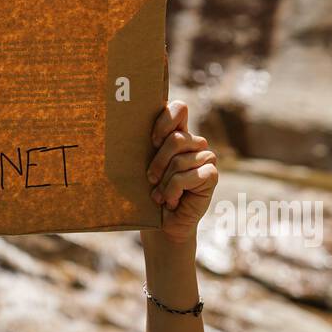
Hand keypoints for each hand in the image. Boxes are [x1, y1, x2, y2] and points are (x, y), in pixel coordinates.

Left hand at [147, 100, 218, 246]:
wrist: (163, 223)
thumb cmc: (149, 192)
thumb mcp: (143, 165)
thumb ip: (144, 145)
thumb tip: (119, 125)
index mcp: (177, 133)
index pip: (179, 109)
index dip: (165, 120)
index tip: (151, 140)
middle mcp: (194, 142)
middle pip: (175, 138)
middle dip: (157, 162)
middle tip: (150, 179)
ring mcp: (206, 157)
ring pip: (179, 161)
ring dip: (164, 183)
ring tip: (160, 196)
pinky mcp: (212, 174)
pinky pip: (187, 176)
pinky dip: (173, 191)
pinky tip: (173, 201)